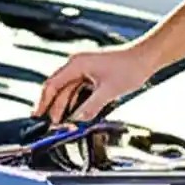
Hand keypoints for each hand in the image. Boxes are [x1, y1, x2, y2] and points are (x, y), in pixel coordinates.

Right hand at [32, 43, 157, 123]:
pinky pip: (80, 91)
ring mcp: (86, 69)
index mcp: (76, 64)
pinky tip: (78, 115)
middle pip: (59, 90)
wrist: (147, 57)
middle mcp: (78, 65)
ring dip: (66, 108)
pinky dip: (77, 103)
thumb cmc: (130, 66)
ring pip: (69, 92)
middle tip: (52, 127)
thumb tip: (75, 123)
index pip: (52, 85)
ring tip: (63, 125)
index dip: (43, 103)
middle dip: (55, 109)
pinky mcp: (94, 75)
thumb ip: (89, 108)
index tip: (37, 118)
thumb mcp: (108, 91)